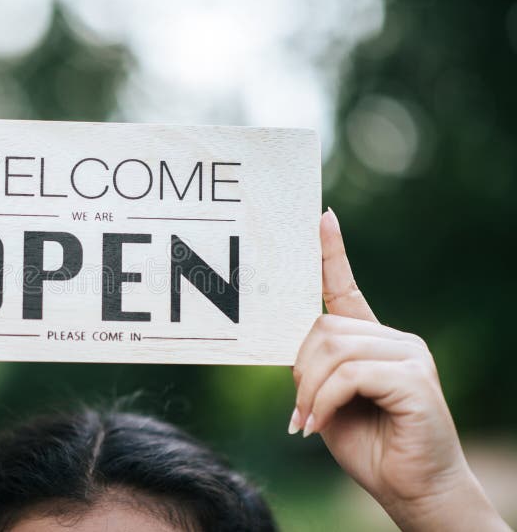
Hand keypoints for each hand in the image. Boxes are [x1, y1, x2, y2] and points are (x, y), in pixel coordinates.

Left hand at [289, 209, 508, 530]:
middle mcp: (395, 339)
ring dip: (310, 390)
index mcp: (373, 341)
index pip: (346, 287)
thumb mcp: (329, 401)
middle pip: (324, 328)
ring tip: (308, 421)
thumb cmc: (370, 447)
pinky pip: (349, 374)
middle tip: (300, 410)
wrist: (413, 491)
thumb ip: (317, 370)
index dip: (331, 253)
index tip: (320, 217)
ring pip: (334, 349)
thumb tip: (295, 349)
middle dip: (301, 371)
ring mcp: (409, 355)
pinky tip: (318, 425)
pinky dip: (324, 401)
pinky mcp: (413, 377)